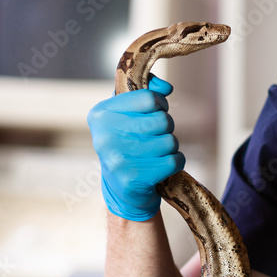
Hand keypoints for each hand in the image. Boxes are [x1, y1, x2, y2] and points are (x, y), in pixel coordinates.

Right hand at [87, 75, 183, 220]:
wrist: (121, 187)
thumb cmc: (128, 141)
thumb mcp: (128, 112)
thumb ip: (147, 90)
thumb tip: (166, 88)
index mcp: (101, 114)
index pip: (148, 98)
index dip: (160, 104)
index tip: (156, 111)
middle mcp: (104, 136)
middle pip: (162, 120)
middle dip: (166, 127)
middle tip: (157, 135)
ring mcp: (117, 160)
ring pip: (169, 141)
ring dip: (170, 146)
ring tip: (156, 151)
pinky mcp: (132, 180)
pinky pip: (173, 161)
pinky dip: (176, 162)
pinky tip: (163, 165)